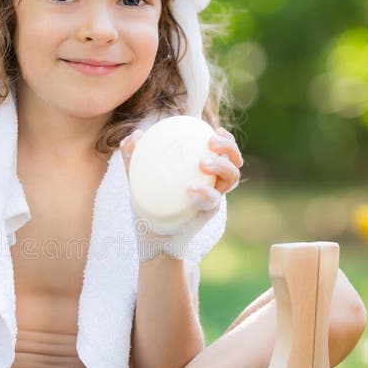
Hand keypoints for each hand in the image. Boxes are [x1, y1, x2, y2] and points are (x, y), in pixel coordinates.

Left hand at [120, 124, 242, 260]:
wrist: (150, 237)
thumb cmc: (148, 205)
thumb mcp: (138, 179)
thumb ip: (134, 158)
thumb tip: (133, 135)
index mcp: (202, 173)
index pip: (222, 152)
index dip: (226, 140)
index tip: (215, 130)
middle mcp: (213, 184)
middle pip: (234, 162)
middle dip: (229, 148)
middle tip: (212, 142)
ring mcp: (213, 199)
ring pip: (231, 179)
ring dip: (222, 166)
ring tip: (204, 163)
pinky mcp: (208, 213)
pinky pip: (212, 201)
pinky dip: (204, 193)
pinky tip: (191, 189)